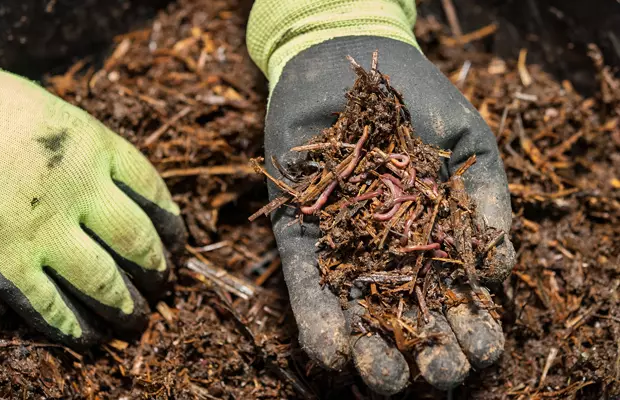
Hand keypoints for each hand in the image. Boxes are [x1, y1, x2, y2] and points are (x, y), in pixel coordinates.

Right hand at [0, 62, 186, 345]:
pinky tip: (86, 336)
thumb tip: (106, 174)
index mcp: (93, 145)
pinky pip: (47, 304)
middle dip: (155, 267)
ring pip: (102, 279)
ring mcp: (42, 228)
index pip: (150, 188)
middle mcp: (78, 189)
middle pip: (135, 238)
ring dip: (124, 304)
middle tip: (163, 282)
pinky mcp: (3, 261)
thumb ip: (82, 145)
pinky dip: (71, 325)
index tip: (176, 239)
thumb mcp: (46, 110)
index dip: (169, 220)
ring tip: (136, 317)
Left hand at [260, 38, 514, 393]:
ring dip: (373, 353)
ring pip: (359, 316)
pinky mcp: (299, 237)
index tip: (482, 347)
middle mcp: (391, 256)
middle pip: (411, 320)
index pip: (459, 301)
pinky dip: (318, 319)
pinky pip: (307, 286)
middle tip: (440, 372)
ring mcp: (344, 249)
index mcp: (437, 242)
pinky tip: (332, 351)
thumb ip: (489, 201)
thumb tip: (500, 272)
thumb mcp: (469, 144)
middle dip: (429, 354)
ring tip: (384, 376)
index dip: (473, 330)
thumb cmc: (418, 101)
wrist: (347, 65)